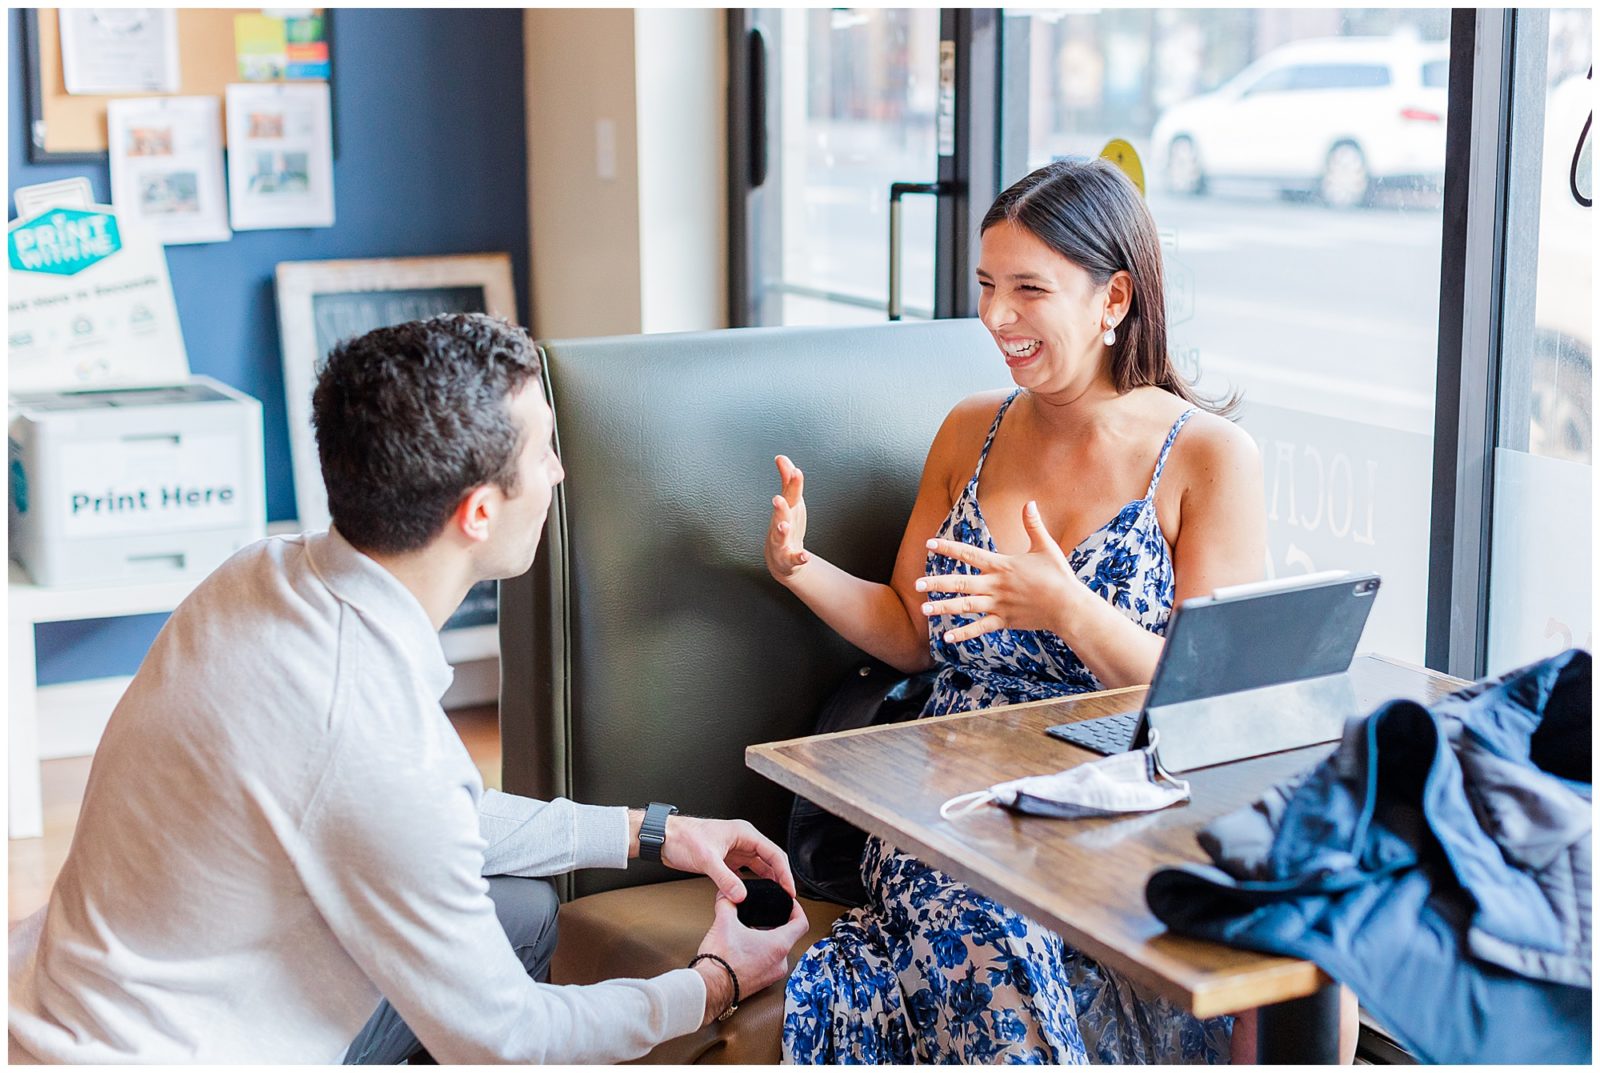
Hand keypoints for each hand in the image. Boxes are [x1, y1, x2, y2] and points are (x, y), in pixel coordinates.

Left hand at [660, 815, 797, 902]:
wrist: (664, 838)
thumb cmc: (683, 838)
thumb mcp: (707, 859)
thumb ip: (725, 879)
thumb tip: (742, 894)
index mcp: (744, 834)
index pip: (774, 853)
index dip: (785, 872)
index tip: (789, 889)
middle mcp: (742, 841)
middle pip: (769, 860)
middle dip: (780, 878)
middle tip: (786, 896)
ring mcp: (734, 850)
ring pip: (758, 867)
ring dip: (767, 881)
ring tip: (774, 897)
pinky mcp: (725, 860)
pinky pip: (744, 873)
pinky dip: (751, 883)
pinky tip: (752, 894)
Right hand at [693, 894, 809, 1025]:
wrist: (709, 988)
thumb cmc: (720, 962)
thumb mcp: (724, 922)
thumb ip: (728, 902)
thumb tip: (726, 894)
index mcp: (779, 945)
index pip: (801, 923)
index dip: (797, 909)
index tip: (789, 903)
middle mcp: (780, 963)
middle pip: (789, 937)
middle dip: (777, 924)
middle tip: (765, 916)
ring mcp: (772, 975)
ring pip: (778, 952)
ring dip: (768, 940)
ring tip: (752, 931)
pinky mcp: (761, 983)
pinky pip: (768, 964)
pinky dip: (761, 953)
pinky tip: (745, 948)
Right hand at [765, 455, 809, 580]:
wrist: (781, 560)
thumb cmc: (786, 527)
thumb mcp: (790, 502)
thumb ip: (787, 480)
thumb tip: (781, 457)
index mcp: (786, 510)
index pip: (789, 494)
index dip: (792, 482)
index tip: (793, 469)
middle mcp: (781, 524)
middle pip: (781, 515)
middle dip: (780, 507)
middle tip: (778, 498)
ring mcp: (783, 543)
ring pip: (780, 537)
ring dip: (782, 531)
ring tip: (784, 526)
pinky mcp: (789, 559)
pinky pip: (794, 559)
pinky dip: (799, 558)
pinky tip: (805, 556)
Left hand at [916, 500, 1083, 643]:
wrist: (1068, 607)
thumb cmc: (1058, 576)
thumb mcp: (1045, 547)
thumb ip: (1033, 525)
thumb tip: (1029, 502)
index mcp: (1001, 565)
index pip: (969, 554)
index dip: (948, 548)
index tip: (929, 544)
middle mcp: (995, 585)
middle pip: (960, 582)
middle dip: (937, 583)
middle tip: (916, 584)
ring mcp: (998, 605)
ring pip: (965, 606)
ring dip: (944, 607)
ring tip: (924, 608)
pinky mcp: (1004, 621)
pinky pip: (980, 628)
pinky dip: (963, 633)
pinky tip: (946, 637)